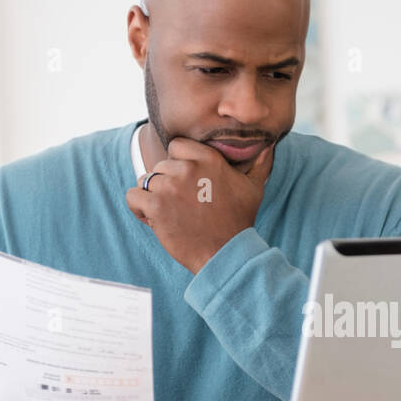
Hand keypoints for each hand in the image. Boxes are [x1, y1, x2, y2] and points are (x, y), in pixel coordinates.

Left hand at [125, 137, 272, 273]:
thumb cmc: (239, 222)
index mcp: (208, 158)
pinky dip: (138, 209)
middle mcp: (187, 168)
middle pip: (160, 166)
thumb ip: (259, 164)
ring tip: (169, 214)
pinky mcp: (155, 206)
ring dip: (153, 197)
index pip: (176, 146)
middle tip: (181, 206)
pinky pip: (133, 197)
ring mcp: (170, 186)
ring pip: (145, 181)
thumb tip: (268, 147)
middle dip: (166, 184)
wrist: (224, 254)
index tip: (186, 183)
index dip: (177, 164)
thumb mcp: (254, 189)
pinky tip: (153, 220)